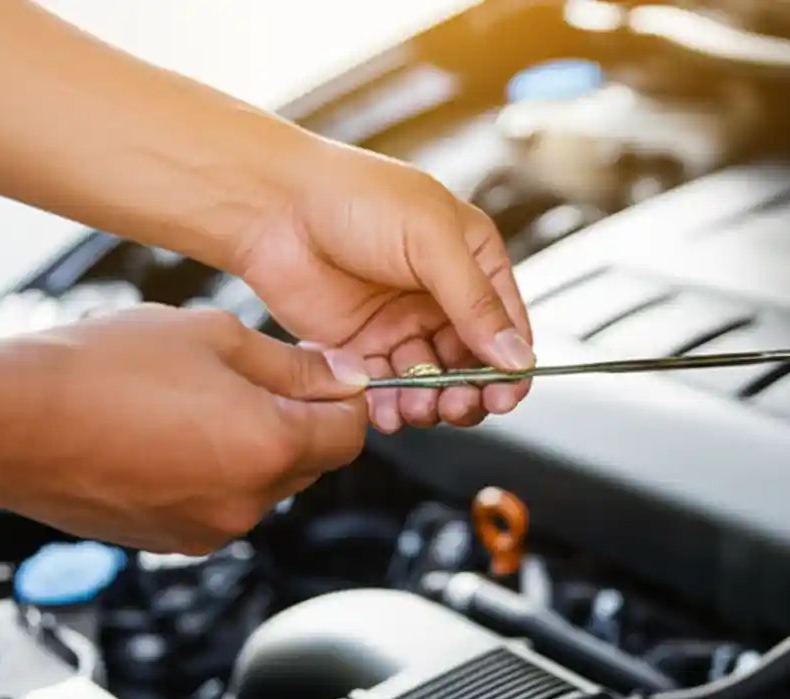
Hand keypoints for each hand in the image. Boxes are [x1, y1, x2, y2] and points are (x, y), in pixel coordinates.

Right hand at [0, 304, 368, 554]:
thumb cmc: (102, 371)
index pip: (352, 433)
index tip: (327, 377)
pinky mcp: (175, 541)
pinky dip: (217, 473)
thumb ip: (293, 363)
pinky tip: (174, 436)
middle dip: (300, 421)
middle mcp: (249, 500)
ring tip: (200, 403)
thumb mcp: (215, 337)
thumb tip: (343, 376)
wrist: (13, 422)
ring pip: (267, 484)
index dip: (346, 400)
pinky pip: (224, 504)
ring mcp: (211, 528)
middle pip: (313, 462)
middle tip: (253, 379)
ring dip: (256, 447)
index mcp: (271, 446)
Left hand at [232, 141, 534, 434]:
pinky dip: (390, 405)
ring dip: (430, 402)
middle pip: (472, 362)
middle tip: (456, 405)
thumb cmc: (354, 197)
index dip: (511, 366)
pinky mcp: (359, 343)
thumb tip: (517, 357)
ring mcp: (399, 321)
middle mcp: (439, 294)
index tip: (504, 396)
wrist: (272, 204)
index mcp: (470, 259)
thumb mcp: (431, 240)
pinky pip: (386, 386)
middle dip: (469, 391)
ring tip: (418, 407)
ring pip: (431, 381)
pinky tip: (387, 409)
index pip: (508, 325)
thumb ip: (476, 302)